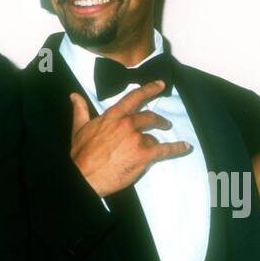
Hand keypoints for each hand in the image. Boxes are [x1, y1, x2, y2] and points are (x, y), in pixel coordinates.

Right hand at [69, 81, 192, 196]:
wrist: (84, 176)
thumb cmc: (80, 154)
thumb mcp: (79, 128)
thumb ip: (80, 110)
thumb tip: (74, 96)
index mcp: (112, 116)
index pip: (133, 98)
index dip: (148, 89)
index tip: (160, 85)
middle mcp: (126, 124)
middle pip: (148, 117)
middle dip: (158, 120)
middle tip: (164, 124)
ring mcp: (136, 139)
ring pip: (152, 137)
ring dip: (153, 142)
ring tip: (156, 147)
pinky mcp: (143, 155)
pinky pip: (164, 150)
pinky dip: (177, 148)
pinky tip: (185, 147)